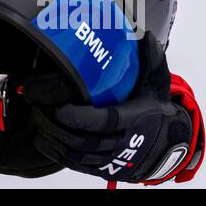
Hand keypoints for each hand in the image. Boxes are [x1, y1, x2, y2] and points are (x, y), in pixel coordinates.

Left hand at [21, 31, 193, 184]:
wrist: (168, 143)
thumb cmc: (157, 111)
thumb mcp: (158, 83)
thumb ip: (151, 60)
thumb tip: (144, 37)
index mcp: (133, 120)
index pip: (101, 122)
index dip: (77, 117)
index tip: (58, 106)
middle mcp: (121, 143)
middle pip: (82, 140)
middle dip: (55, 125)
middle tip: (38, 107)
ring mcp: (111, 159)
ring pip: (75, 154)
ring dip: (52, 138)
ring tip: (37, 119)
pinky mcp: (102, 168)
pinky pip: (75, 165)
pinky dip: (56, 154)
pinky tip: (42, 140)